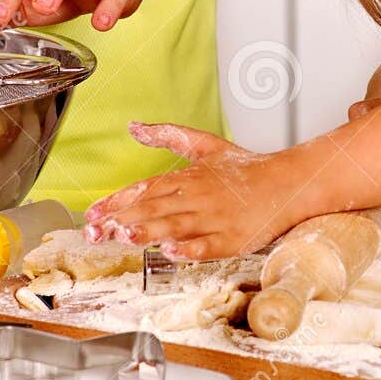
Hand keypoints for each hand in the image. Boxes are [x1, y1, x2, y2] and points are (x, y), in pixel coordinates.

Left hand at [81, 122, 301, 259]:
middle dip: (122, 221)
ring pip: (177, 226)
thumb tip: (134, 126)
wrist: (288, 183)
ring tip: (125, 237)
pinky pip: (208, 246)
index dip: (117, 202)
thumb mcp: (206, 145)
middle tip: (95, 233)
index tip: (92, 214)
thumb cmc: (247, 168)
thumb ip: (169, 135)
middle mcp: (198, 197)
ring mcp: (215, 219)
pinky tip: (172, 252)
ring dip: (150, 232)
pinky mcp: (233, 239)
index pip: (145, 189)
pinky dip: (191, 249)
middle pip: (155, 208)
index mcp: (189, 176)